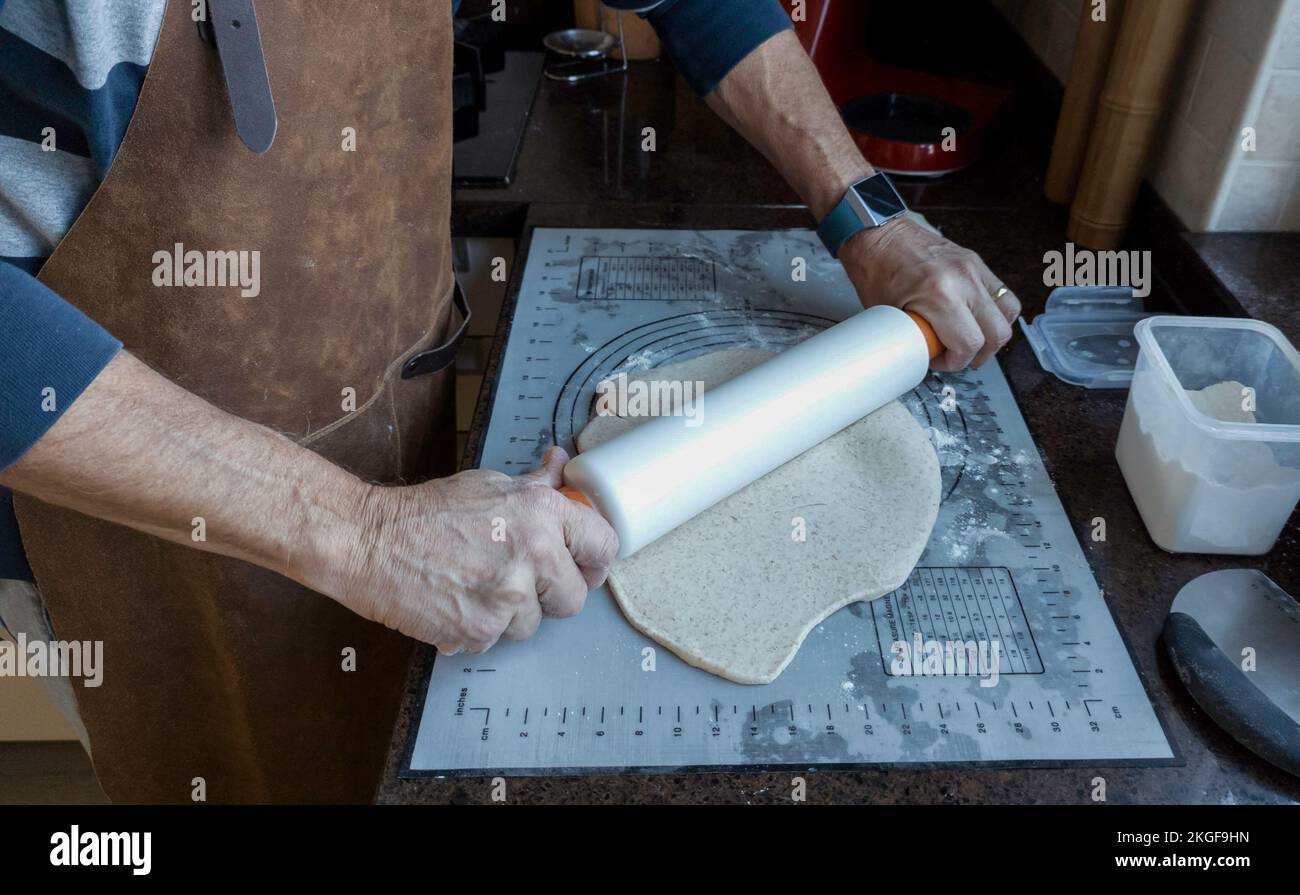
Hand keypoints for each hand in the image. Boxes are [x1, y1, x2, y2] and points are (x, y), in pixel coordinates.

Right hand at [333, 447, 618, 654]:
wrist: (369, 541)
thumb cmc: (425, 512)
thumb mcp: (489, 485)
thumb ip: (535, 485)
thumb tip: (562, 466)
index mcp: (542, 512)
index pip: (604, 546)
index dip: (594, 561)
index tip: (583, 567)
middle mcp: (533, 553)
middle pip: (574, 597)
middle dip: (550, 594)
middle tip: (518, 581)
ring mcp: (508, 596)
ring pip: (533, 624)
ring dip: (510, 614)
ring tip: (476, 586)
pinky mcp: (481, 630)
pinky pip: (497, 640)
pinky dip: (478, 629)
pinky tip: (456, 602)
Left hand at [838, 216, 1020, 371]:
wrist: (878, 233)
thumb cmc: (876, 268)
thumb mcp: (888, 313)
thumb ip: (914, 337)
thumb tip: (924, 357)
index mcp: (939, 294)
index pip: (969, 343)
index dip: (956, 362)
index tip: (941, 361)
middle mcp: (963, 279)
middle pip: (997, 332)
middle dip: (979, 354)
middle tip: (958, 356)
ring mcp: (973, 267)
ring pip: (1008, 312)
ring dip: (993, 333)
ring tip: (970, 339)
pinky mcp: (976, 261)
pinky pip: (1002, 293)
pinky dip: (995, 311)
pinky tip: (974, 318)